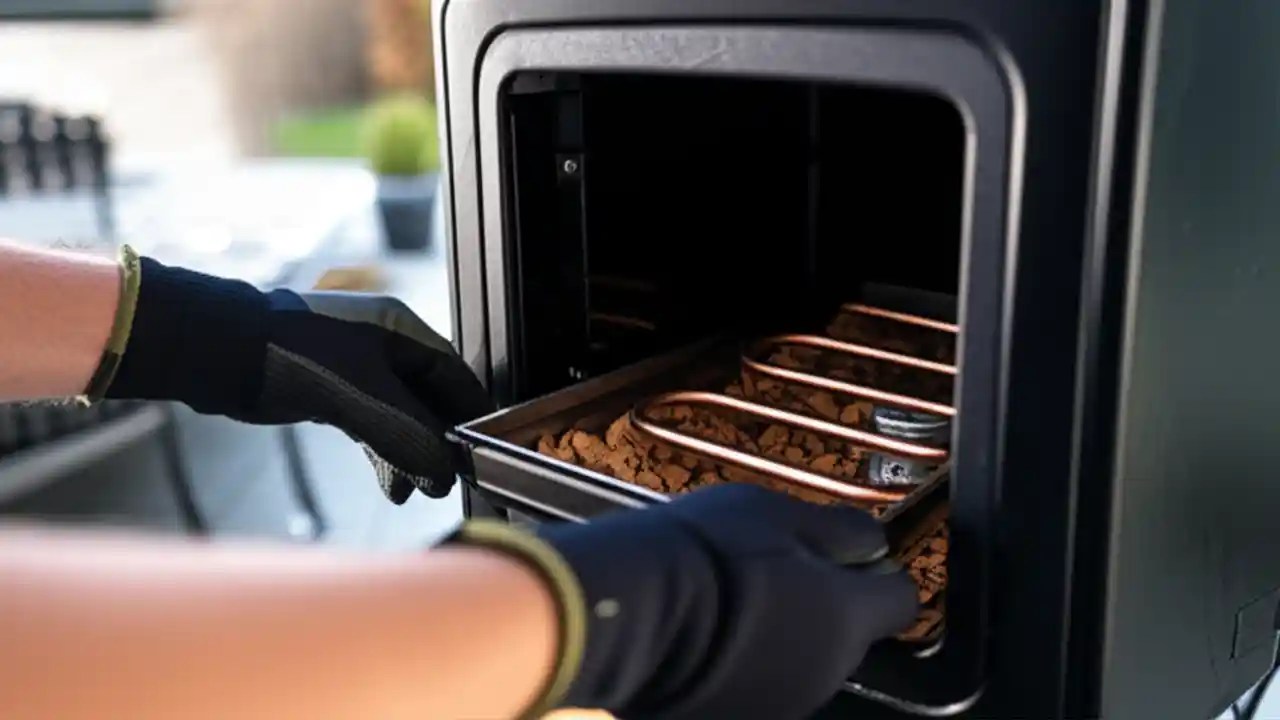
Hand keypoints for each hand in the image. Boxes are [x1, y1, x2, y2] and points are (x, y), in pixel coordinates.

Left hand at [106, 257, 493, 501]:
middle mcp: (383, 344)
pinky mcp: (330, 391)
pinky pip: (372, 425)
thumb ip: (410, 436)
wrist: (217, 354)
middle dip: (437, 444)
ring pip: (400, 417)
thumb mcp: (364, 399)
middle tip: (446, 483)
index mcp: (399, 329)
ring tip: (414, 492)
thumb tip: (445, 475)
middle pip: (428, 399)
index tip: (485, 452)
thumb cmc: (292, 358)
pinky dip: (383, 454)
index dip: (472, 415)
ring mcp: (355, 367)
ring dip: (409, 455)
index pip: (454, 375)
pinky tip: (390, 485)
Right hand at [458, 484, 918, 718]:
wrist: (633, 605)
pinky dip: (746, 665)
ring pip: (804, 662)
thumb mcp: (776, 513)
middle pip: (849, 634)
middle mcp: (828, 669)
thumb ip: (836, 530)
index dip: (877, 575)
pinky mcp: (739, 716)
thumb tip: (871, 540)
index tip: (848, 557)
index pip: (900, 599)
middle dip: (825, 606)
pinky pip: (760, 686)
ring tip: (733, 604)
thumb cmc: (707, 550)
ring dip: (784, 637)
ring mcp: (783, 701)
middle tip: (776, 572)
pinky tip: (710, 637)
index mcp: (848, 614)